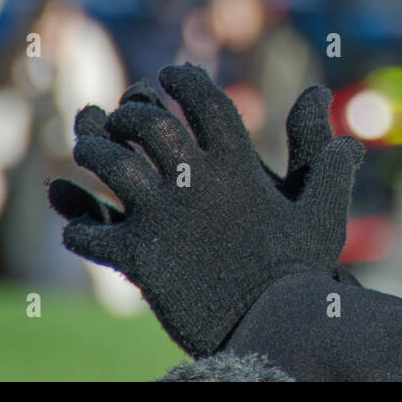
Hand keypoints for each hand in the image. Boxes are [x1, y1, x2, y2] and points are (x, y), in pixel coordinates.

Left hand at [47, 63, 363, 357]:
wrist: (272, 328)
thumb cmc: (300, 270)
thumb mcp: (322, 210)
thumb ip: (324, 155)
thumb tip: (319, 95)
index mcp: (237, 166)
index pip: (206, 103)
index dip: (185, 82)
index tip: (169, 74)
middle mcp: (196, 182)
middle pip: (150, 125)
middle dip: (130, 112)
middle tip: (121, 113)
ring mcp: (162, 217)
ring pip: (112, 165)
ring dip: (94, 151)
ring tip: (88, 148)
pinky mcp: (138, 257)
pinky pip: (93, 233)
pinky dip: (79, 228)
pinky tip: (78, 228)